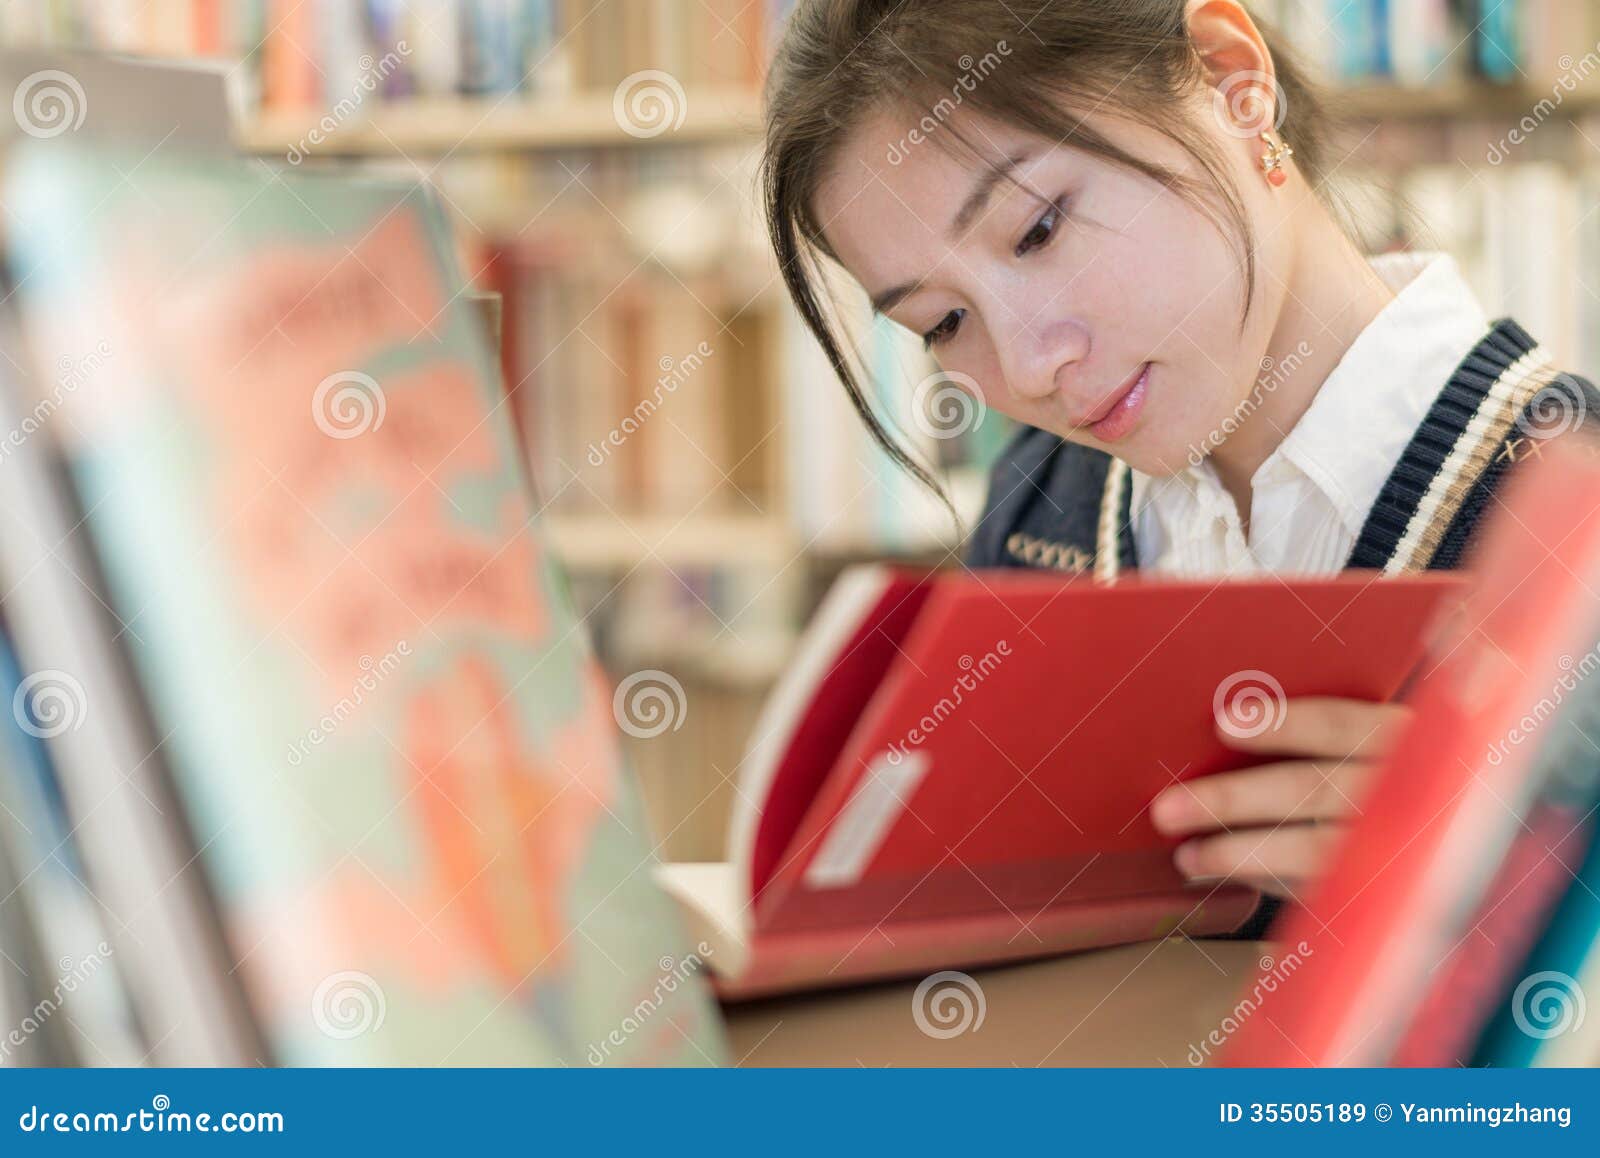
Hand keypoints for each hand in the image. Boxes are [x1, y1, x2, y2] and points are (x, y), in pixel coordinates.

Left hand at [1148, 696, 1410, 898]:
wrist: (1460, 834)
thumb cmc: (1390, 771)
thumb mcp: (1377, 741)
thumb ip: (1323, 734)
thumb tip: (1225, 728)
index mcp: (1410, 736)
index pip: (1344, 725)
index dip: (1285, 725)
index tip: (1223, 725)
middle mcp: (1417, 791)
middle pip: (1316, 791)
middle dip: (1234, 799)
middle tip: (1167, 808)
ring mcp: (1408, 848)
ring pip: (1316, 852)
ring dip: (1240, 853)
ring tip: (1187, 856)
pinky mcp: (1394, 895)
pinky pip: (1323, 890)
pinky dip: (1271, 881)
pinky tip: (1230, 874)